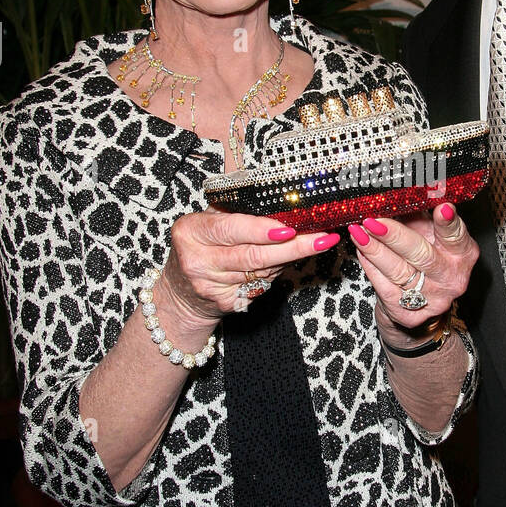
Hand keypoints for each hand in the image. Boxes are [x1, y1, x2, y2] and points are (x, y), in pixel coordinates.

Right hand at [160, 208, 339, 324]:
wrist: (182, 290)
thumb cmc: (201, 245)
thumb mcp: (208, 221)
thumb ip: (237, 211)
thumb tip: (284, 203)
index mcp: (191, 231)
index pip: (231, 228)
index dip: (262, 229)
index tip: (290, 228)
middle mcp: (197, 260)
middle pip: (253, 255)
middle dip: (293, 247)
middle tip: (323, 238)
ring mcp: (210, 286)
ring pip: (262, 271)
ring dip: (290, 257)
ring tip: (316, 243)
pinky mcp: (226, 303)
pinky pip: (262, 285)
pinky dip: (278, 272)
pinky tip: (287, 261)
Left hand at [346, 202, 477, 331]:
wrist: (419, 304)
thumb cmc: (425, 257)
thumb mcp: (428, 233)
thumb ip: (420, 214)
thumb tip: (400, 188)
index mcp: (463, 252)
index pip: (455, 235)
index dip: (448, 222)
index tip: (442, 207)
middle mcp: (451, 277)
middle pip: (421, 254)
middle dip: (394, 236)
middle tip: (372, 220)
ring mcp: (432, 298)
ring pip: (399, 271)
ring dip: (374, 249)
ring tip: (358, 231)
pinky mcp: (409, 314)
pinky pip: (384, 287)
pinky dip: (370, 266)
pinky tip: (361, 251)